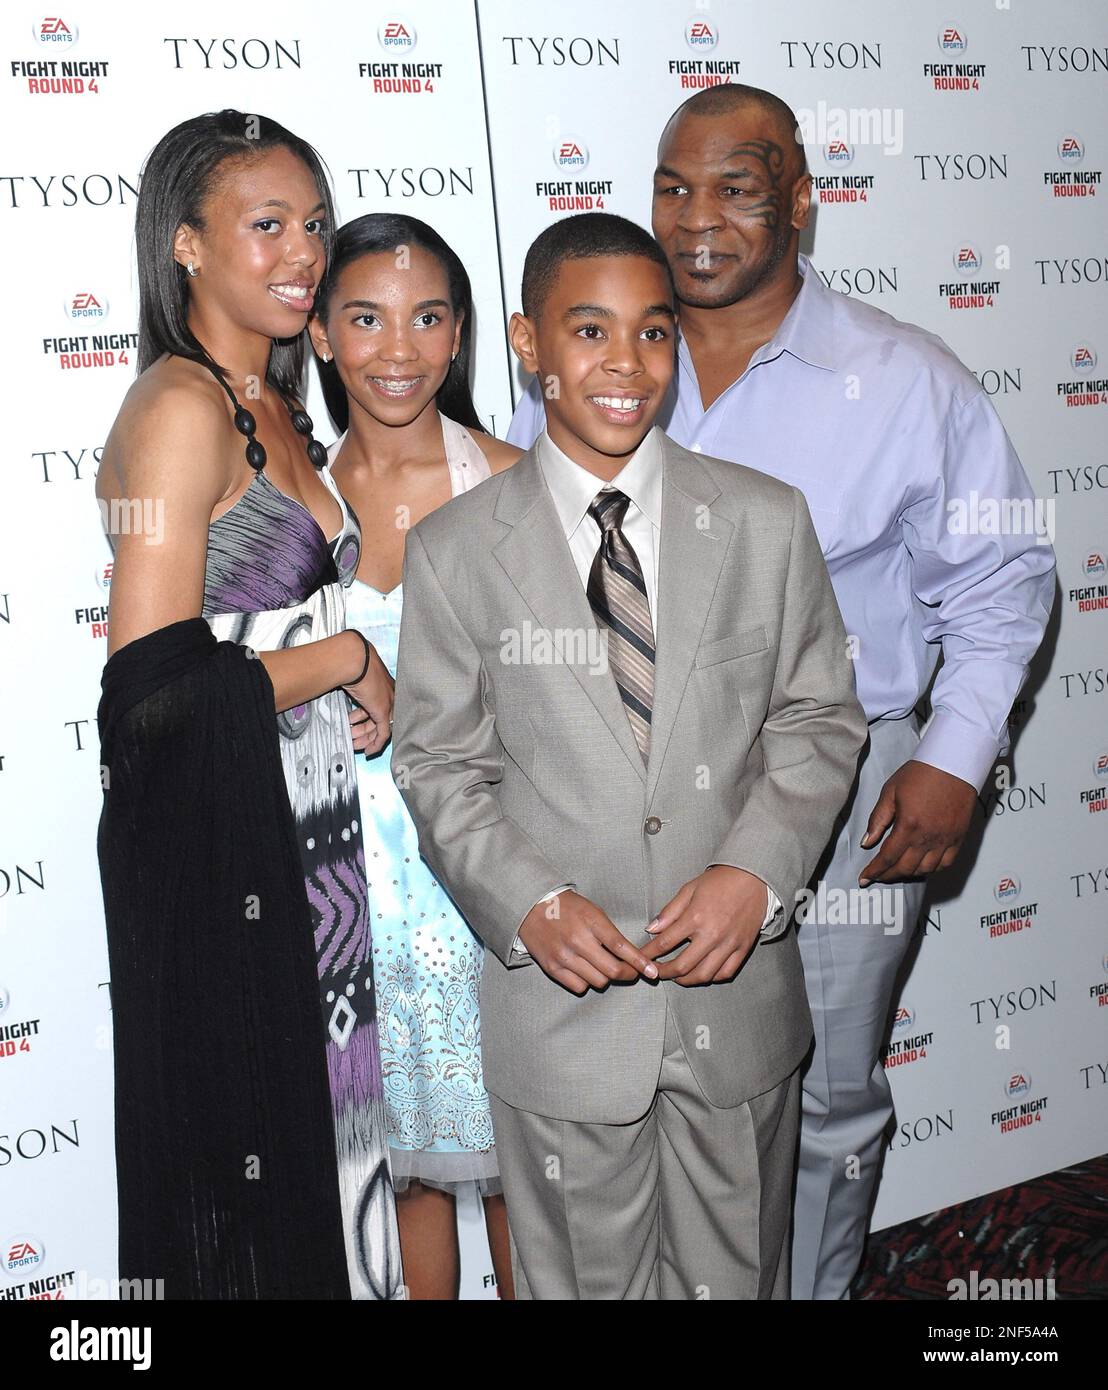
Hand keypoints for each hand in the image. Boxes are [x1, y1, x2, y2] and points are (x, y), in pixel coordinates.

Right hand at [342, 642, 393, 756]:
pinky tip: (368, 751)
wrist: (355, 660)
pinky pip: (383, 734)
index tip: (355, 726)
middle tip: (353, 738)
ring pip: (380, 729)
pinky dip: (375, 744)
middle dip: (364, 731)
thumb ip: (348, 685)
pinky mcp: (385, 712)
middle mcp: (389, 695)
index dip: (367, 720)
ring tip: (353, 742)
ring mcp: (389, 704)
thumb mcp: (351, 677)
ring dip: (365, 738)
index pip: (378, 708)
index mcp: (384, 686)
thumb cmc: (350, 663)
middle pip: (379, 720)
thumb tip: (332, 684)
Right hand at [517, 890, 658, 994]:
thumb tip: (631, 956)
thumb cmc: (568, 908)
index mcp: (591, 922)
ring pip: (598, 982)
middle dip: (628, 974)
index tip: (652, 971)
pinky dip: (586, 982)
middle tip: (632, 972)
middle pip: (612, 971)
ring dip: (605, 977)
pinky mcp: (552, 968)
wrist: (531, 907)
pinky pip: (579, 987)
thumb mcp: (593, 911)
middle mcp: (578, 941)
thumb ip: (610, 933)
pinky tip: (584, 970)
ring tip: (602, 965)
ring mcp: (564, 956)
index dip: (639, 962)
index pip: (621, 946)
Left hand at [642, 866, 765, 984]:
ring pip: (703, 975)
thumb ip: (669, 912)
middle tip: (656, 972)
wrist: (753, 877)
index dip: (649, 953)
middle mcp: (712, 935)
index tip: (642, 958)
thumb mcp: (689, 889)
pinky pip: (725, 973)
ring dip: (685, 980)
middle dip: (664, 972)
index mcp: (695, 917)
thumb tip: (651, 929)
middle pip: (682, 966)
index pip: (665, 943)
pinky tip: (702, 973)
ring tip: (677, 976)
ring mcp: (729, 944)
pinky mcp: (743, 948)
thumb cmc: (719, 881)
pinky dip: (711, 977)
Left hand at [859, 758, 976, 883]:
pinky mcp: (959, 837)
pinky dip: (932, 869)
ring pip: (925, 870)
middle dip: (888, 875)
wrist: (953, 763)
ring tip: (897, 870)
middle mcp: (928, 837)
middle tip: (878, 875)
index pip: (888, 857)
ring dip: (909, 873)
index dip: (875, 871)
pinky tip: (922, 866)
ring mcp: (945, 839)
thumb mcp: (890, 792)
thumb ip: (878, 820)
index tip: (864, 878)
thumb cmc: (920, 773)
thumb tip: (866, 843)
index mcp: (909, 825)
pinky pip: (945, 863)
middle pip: (905, 868)